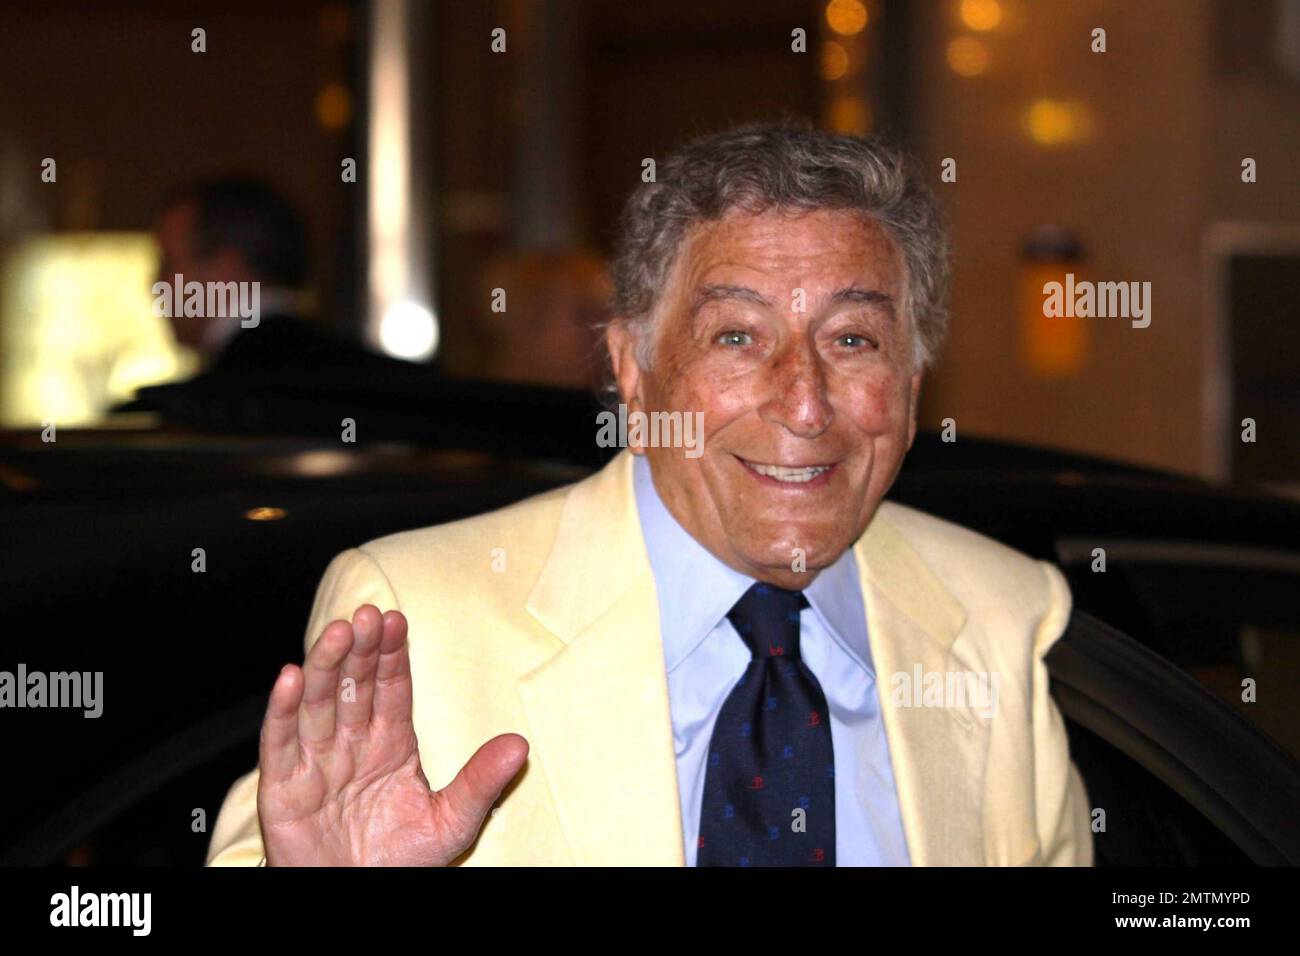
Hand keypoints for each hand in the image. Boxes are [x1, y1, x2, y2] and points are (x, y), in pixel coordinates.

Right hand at [256, 604, 527, 865]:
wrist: (357, 901)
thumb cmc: (398, 862)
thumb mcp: (451, 822)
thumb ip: (481, 783)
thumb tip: (521, 746)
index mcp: (391, 744)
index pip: (391, 689)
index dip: (392, 655)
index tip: (397, 621)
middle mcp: (351, 745)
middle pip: (354, 687)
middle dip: (361, 651)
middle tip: (368, 615)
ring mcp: (316, 763)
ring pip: (319, 704)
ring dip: (326, 666)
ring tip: (338, 633)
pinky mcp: (283, 789)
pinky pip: (281, 743)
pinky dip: (283, 710)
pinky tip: (291, 676)